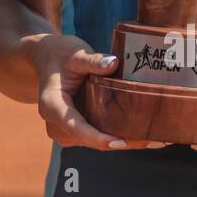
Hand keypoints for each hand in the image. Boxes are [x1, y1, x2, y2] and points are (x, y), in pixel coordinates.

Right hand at [31, 34, 170, 150]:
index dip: (98, 138)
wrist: (46, 57)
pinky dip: (114, 135)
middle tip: (150, 140)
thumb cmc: (59, 54)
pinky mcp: (74, 130)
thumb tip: (113, 63)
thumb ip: (92, 60)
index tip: (120, 142)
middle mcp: (56, 124)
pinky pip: (95, 137)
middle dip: (118, 142)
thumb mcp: (74, 54)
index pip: (76, 128)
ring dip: (120, 141)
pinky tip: (139, 133)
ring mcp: (64, 130)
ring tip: (150, 138)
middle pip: (89, 140)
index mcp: (52, 106)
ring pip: (94, 142)